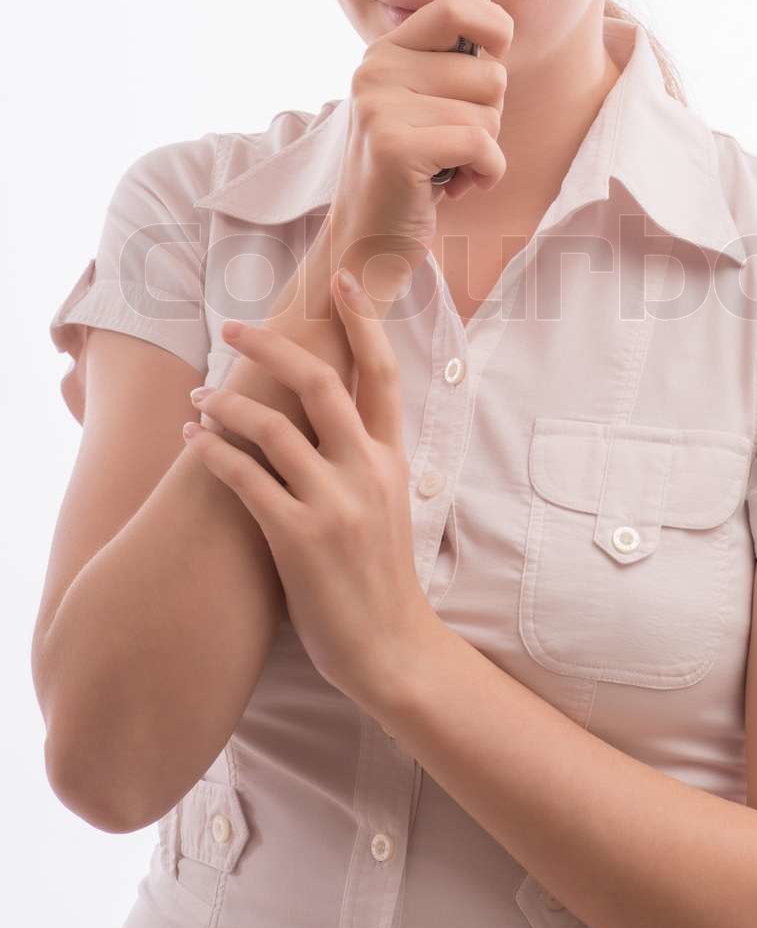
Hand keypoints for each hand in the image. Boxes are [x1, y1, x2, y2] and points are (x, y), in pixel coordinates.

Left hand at [181, 267, 440, 715]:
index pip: (381, 372)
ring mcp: (335, 503)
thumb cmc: (380, 577)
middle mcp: (367, 470)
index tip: (341, 280)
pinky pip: (245, 479)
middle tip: (234, 327)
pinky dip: (212, 452)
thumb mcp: (387, 506)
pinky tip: (193, 441)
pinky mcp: (299, 537)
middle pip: (319, 381)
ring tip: (200, 399)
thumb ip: (361, 459)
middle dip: (271, 345)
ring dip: (226, 404)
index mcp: (392, 458)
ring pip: (272, 427)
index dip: (362, 321)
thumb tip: (325, 417)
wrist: (392, 648)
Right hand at [326, 0, 514, 300]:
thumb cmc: (415, 172)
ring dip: (485, 151)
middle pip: (490, 72)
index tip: (495, 58)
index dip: (496, 29)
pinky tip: (457, 187)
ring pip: (489, 113)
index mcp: (386, 52)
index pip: (457, 7)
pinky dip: (486, 173)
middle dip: (490, 116)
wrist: (368, 240)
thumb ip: (455, 65)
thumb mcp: (427, 104)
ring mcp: (380, 107)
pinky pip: (481, 145)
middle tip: (452, 144)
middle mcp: (376, 71)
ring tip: (448, 168)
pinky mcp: (395, 146)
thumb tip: (503, 24)